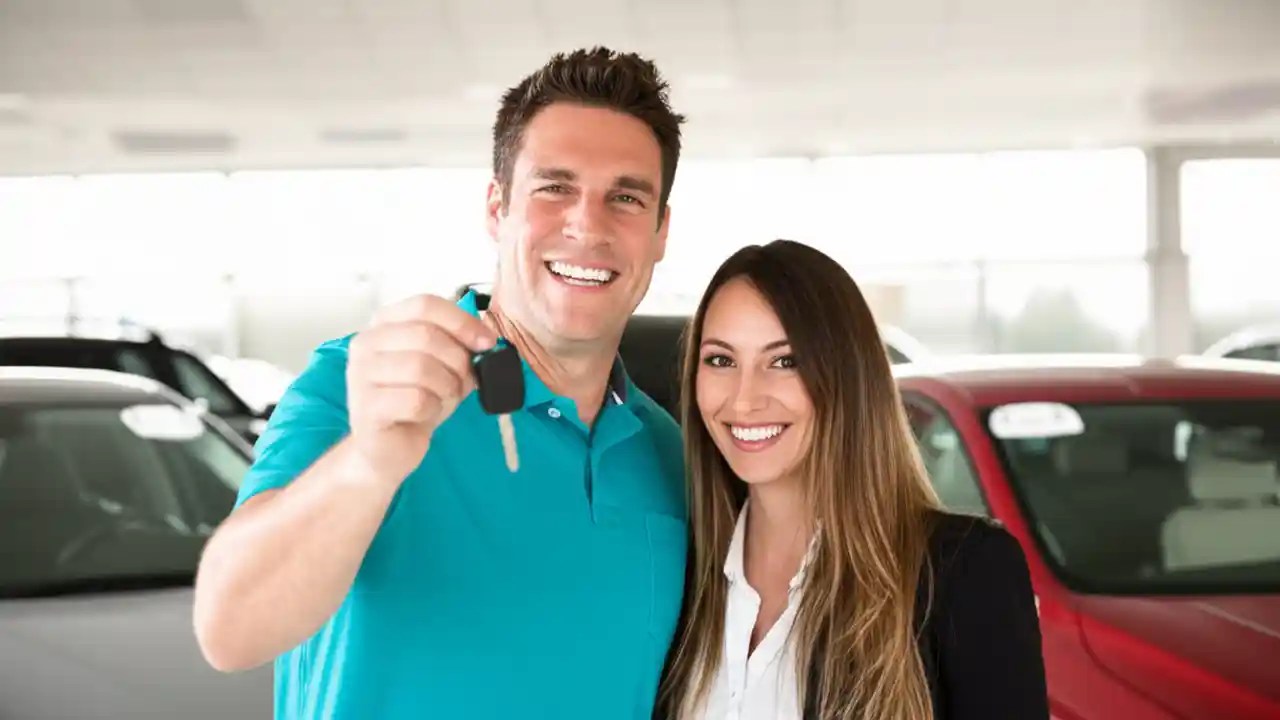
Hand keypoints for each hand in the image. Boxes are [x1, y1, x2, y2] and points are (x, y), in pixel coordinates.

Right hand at [345, 294, 496, 485]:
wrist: (389, 448)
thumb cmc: (414, 402)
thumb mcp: (443, 366)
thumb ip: (459, 346)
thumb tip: (485, 340)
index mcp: (384, 323)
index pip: (425, 304)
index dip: (462, 321)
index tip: (486, 342)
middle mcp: (366, 343)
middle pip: (426, 335)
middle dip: (457, 360)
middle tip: (462, 381)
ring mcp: (360, 375)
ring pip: (421, 367)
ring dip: (446, 386)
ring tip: (442, 398)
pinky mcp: (366, 408)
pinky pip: (416, 400)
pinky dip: (433, 409)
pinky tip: (424, 414)